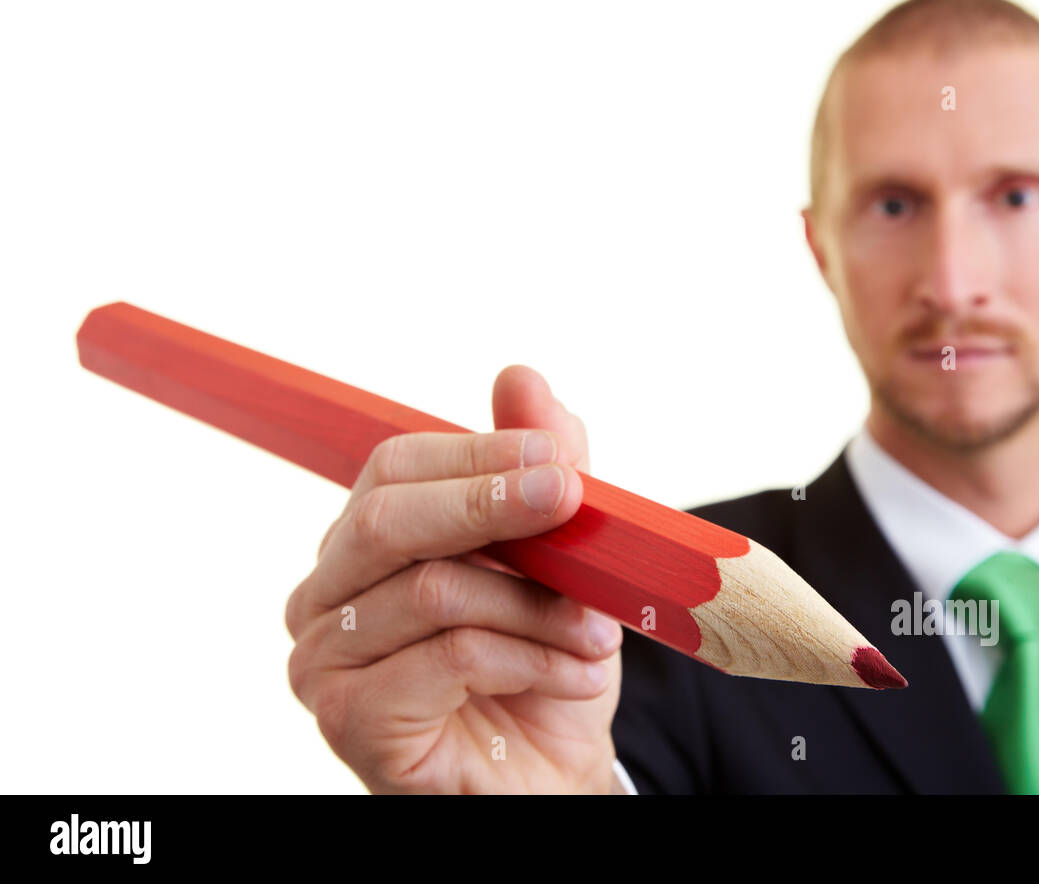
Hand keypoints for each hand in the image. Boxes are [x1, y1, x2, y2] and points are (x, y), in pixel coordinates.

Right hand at [285, 365, 623, 792]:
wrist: (548, 776)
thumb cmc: (540, 663)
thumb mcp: (554, 557)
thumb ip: (533, 469)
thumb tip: (520, 377)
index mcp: (363, 541)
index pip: (396, 467)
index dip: (479, 455)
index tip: (560, 462)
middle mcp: (326, 594)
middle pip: (390, 518)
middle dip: (493, 504)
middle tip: (572, 503)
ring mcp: (326, 660)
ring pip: (435, 591)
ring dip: (538, 605)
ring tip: (598, 630)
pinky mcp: (350, 720)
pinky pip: (448, 659)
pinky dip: (531, 659)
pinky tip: (577, 675)